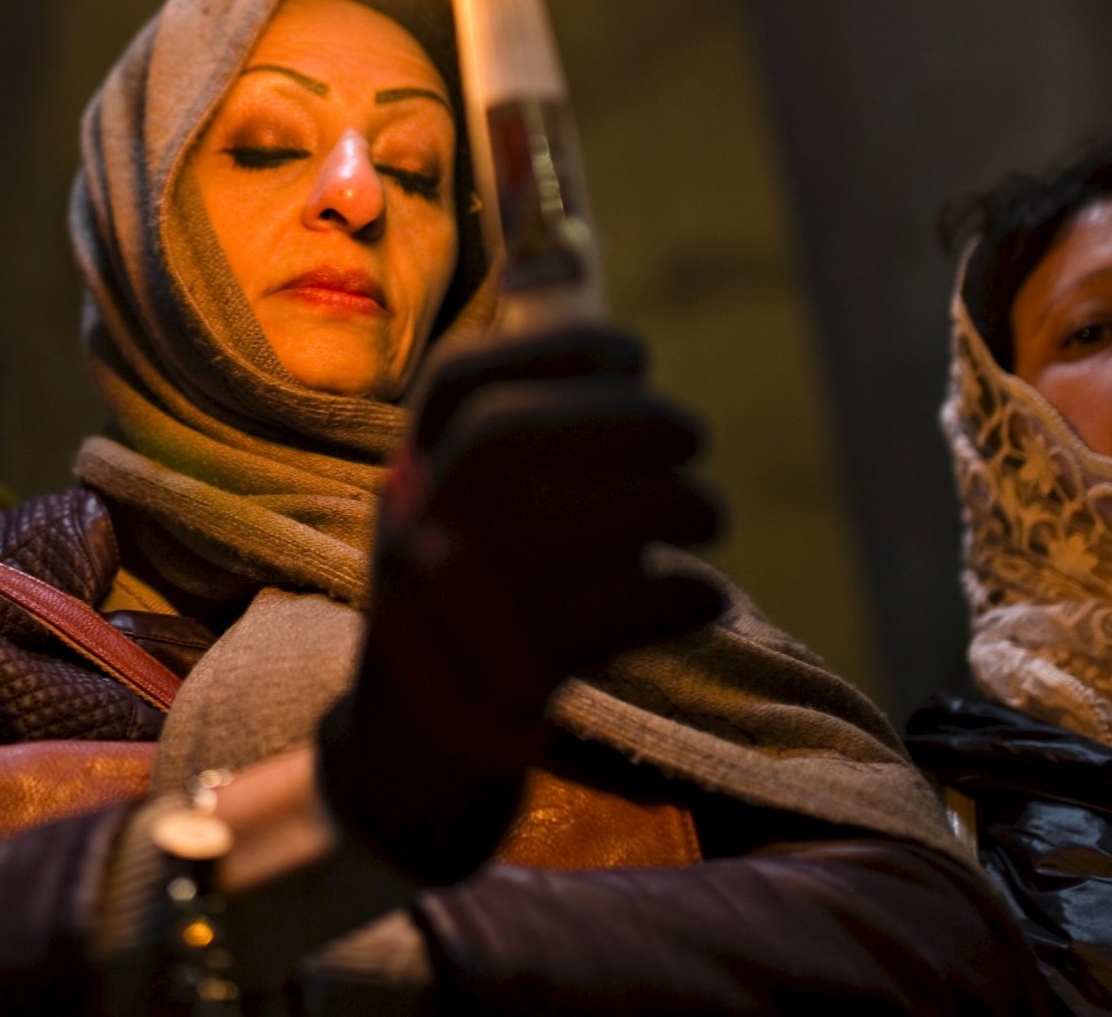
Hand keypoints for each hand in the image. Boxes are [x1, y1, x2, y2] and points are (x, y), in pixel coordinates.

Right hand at [318, 325, 724, 883]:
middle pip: (517, 440)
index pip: (461, 385)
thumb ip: (515, 442)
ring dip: (673, 505)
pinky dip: (678, 595)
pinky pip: (617, 612)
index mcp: (403, 480)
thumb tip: (622, 358)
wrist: (412, 758)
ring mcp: (458, 606)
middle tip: (693, 436)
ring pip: (578, 522)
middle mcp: (415, 533)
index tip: (633, 353)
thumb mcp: (452, 513)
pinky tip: (702, 596)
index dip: (556, 355)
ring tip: (708, 515)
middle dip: (629, 420)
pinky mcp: (512, 679)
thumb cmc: (465, 612)